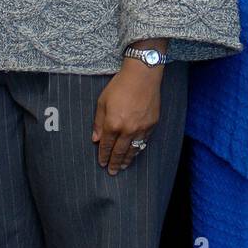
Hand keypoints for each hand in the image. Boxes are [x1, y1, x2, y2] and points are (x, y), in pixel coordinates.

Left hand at [92, 59, 162, 175]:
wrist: (143, 74)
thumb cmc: (120, 85)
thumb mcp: (103, 101)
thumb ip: (99, 122)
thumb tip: (96, 139)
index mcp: (113, 124)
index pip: (106, 145)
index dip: (103, 156)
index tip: (101, 163)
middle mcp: (128, 129)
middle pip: (120, 152)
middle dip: (114, 163)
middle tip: (112, 172)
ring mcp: (141, 128)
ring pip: (133, 150)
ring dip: (127, 160)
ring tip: (123, 167)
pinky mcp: (152, 124)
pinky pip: (144, 142)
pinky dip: (138, 150)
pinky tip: (135, 152)